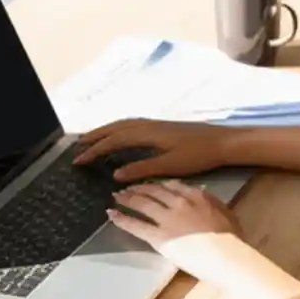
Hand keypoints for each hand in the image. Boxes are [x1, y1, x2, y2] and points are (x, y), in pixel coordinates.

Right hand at [74, 119, 233, 181]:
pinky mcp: (162, 126)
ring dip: (105, 130)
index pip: (114, 141)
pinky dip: (118, 128)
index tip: (78, 160)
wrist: (223, 142)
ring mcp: (155, 124)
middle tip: (77, 146)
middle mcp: (148, 125)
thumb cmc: (198, 155)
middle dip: (95, 136)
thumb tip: (115, 174)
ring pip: (123, 124)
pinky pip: (132, 124)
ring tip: (91, 138)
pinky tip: (119, 135)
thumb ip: (142, 169)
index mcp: (147, 134)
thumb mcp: (169, 166)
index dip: (95, 151)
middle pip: (115, 128)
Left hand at [107, 180, 243, 271]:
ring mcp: (167, 218)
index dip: (159, 185)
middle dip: (140, 188)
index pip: (173, 185)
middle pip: (154, 191)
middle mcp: (179, 202)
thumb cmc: (232, 239)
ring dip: (127, 198)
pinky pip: (136, 225)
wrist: (226, 256)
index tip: (152, 186)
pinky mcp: (158, 237)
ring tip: (117, 196)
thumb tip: (202, 193)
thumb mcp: (227, 213)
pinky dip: (121, 218)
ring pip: (142, 203)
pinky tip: (111, 214)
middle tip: (129, 188)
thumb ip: (212, 202)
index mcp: (197, 196)